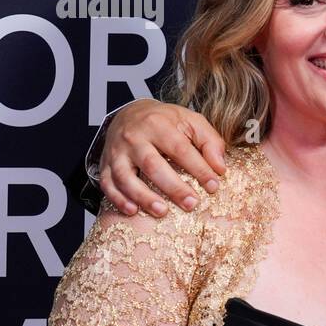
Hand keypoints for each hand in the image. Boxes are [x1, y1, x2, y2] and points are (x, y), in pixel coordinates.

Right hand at [99, 99, 226, 216]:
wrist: (130, 114)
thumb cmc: (166, 122)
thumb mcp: (191, 121)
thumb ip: (210, 141)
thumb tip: (220, 167)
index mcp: (158, 124)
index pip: (180, 149)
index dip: (198, 168)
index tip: (213, 185)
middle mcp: (134, 137)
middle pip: (152, 164)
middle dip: (172, 187)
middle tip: (191, 204)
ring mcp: (117, 152)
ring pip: (125, 176)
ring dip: (143, 196)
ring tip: (162, 212)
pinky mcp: (106, 164)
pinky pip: (107, 183)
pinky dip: (118, 199)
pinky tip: (133, 211)